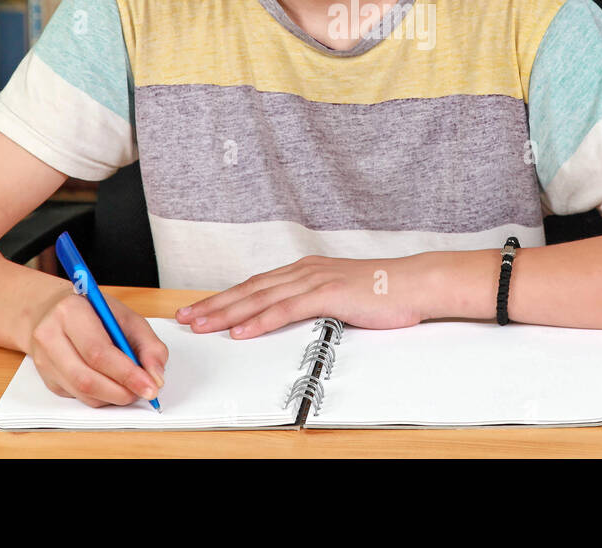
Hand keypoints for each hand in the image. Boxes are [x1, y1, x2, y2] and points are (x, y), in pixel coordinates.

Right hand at [27, 288, 168, 407]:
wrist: (53, 310)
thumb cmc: (92, 311)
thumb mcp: (126, 317)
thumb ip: (148, 345)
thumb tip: (156, 376)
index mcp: (71, 312)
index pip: (98, 352)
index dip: (127, 374)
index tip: (150, 386)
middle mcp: (50, 336)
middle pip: (87, 378)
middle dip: (121, 391)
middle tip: (144, 392)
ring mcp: (44, 360)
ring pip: (82, 392)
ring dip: (113, 397)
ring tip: (131, 389)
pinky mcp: (46, 378)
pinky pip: (78, 397)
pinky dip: (101, 396)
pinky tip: (111, 384)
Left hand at [175, 254, 435, 338]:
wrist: (414, 283)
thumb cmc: (384, 292)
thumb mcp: (341, 296)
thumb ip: (314, 303)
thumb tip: (293, 317)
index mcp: (306, 271)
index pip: (256, 285)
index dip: (225, 298)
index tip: (200, 308)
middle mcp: (305, 271)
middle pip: (250, 289)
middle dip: (215, 305)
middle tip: (186, 317)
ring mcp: (314, 280)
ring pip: (260, 298)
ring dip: (228, 313)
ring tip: (202, 325)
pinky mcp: (327, 294)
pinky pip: (285, 309)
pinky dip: (260, 320)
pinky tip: (242, 330)